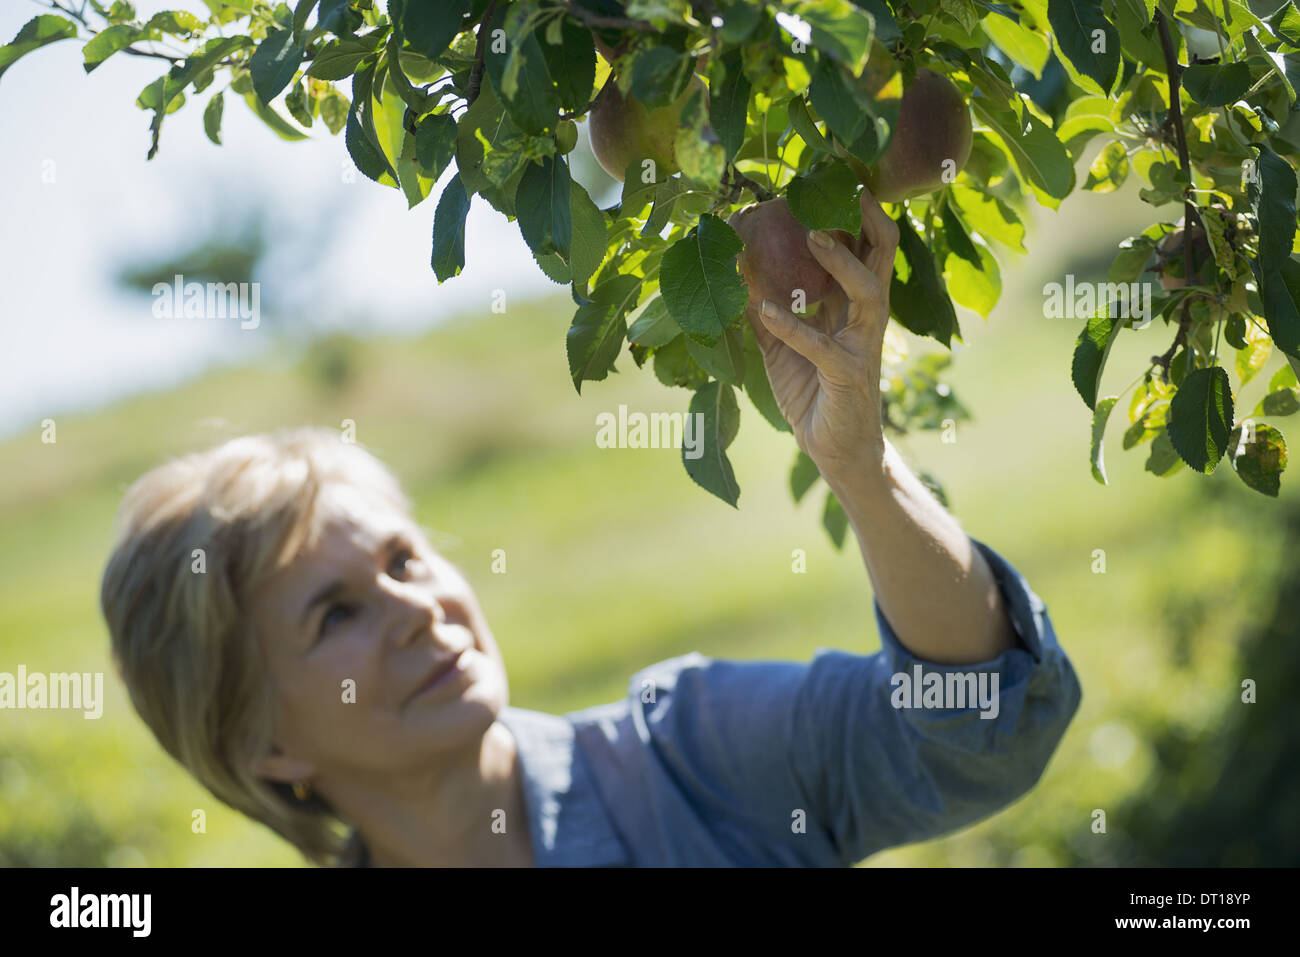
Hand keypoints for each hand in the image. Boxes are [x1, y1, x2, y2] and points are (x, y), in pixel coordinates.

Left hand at [747, 187, 898, 477]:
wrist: (835, 450)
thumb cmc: (813, 392)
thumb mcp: (781, 345)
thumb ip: (765, 307)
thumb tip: (733, 267)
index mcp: (854, 306)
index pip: (866, 248)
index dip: (856, 213)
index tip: (833, 176)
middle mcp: (866, 320)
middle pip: (883, 256)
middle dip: (869, 219)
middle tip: (845, 186)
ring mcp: (862, 348)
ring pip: (870, 294)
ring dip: (843, 263)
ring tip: (815, 237)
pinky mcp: (849, 377)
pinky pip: (824, 346)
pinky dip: (794, 326)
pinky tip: (766, 310)